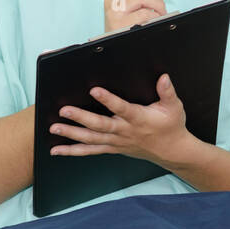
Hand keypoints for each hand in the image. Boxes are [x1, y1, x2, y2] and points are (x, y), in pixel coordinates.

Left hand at [48, 74, 190, 167]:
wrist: (171, 151)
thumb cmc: (171, 126)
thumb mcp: (174, 107)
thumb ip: (168, 92)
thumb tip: (163, 77)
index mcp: (139, 119)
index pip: (122, 108)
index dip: (108, 100)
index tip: (95, 90)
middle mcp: (125, 131)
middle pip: (100, 125)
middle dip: (81, 118)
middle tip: (64, 111)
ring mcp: (117, 142)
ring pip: (92, 139)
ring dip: (72, 134)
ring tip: (54, 128)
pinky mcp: (112, 148)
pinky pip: (91, 151)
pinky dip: (73, 151)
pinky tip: (57, 150)